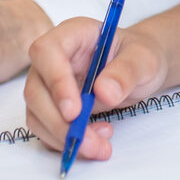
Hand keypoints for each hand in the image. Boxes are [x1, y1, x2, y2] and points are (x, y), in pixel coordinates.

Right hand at [24, 18, 169, 160]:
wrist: (140, 71)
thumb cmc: (139, 57)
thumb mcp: (144, 59)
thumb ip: (127, 71)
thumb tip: (104, 92)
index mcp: (73, 35)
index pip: (47, 51)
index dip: (55, 81)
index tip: (74, 111)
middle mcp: (53, 59)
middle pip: (36, 90)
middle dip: (59, 122)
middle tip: (89, 142)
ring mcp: (49, 85)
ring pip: (37, 114)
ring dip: (63, 137)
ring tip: (100, 145)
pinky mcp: (52, 108)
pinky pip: (46, 129)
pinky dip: (65, 142)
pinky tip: (95, 141)